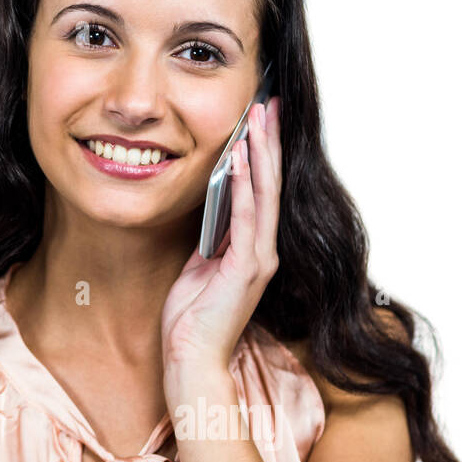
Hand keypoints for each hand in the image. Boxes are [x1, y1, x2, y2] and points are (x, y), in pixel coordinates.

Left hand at [162, 96, 282, 388]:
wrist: (191, 358)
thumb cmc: (191, 318)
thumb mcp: (199, 267)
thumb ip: (212, 238)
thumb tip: (211, 207)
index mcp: (252, 248)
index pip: (262, 189)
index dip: (263, 153)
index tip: (261, 118)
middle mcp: (263, 250)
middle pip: (270, 184)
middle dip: (269, 141)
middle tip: (269, 103)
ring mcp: (258, 259)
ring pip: (264, 194)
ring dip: (261, 154)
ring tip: (258, 118)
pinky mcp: (246, 269)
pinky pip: (247, 219)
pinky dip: (245, 187)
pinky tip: (241, 161)